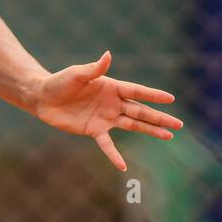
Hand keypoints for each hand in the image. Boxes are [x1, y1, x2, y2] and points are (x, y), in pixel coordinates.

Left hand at [31, 51, 183, 170]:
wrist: (43, 98)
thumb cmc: (60, 82)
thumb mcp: (77, 74)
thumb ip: (94, 69)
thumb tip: (108, 55)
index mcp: (111, 87)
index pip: (137, 91)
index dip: (153, 95)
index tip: (171, 99)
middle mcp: (112, 103)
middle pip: (140, 111)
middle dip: (159, 118)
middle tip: (178, 124)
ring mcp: (105, 118)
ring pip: (132, 126)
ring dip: (149, 131)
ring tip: (168, 136)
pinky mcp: (94, 130)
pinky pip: (107, 145)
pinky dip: (114, 155)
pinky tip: (123, 166)